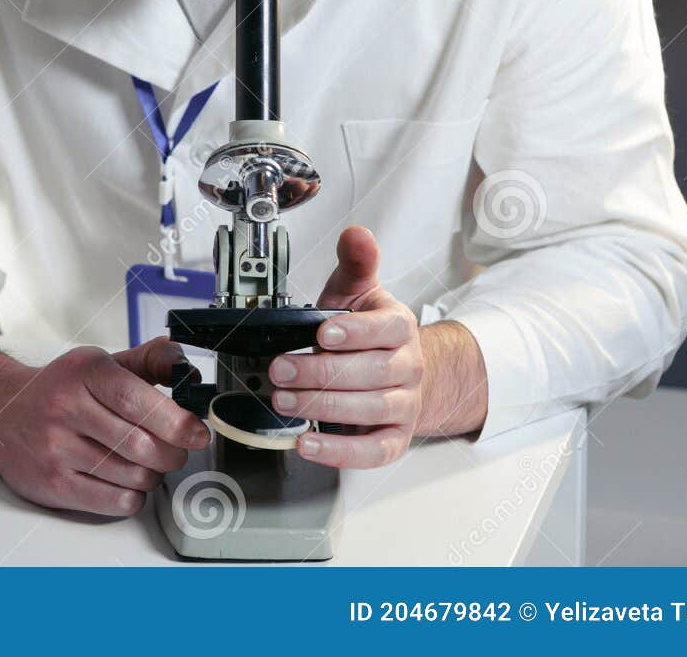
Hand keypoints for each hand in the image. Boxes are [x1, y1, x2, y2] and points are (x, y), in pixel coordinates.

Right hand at [0, 332, 210, 516]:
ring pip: (133, 475)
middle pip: (142, 445)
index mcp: (84, 372)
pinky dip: (132, 495)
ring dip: (152, 475)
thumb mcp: (99, 364)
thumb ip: (147, 361)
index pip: (138, 400)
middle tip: (174, 450)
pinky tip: (125, 480)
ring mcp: (56, 448)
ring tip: (144, 462)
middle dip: (171, 453)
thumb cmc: (59, 389)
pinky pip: (114, 501)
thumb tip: (186, 368)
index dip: (176, 421)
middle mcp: (66, 407)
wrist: (0, 413)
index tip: (198, 433)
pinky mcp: (52, 484)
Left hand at [269, 226, 423, 467]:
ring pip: (368, 410)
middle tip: (280, 370)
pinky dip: (339, 452)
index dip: (355, 332)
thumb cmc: (369, 332)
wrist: (402, 373)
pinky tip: (307, 444)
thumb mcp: (359, 292)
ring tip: (284, 400)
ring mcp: (403, 406)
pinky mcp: (393, 439)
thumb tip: (357, 234)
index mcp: (399, 327)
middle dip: (320, 372)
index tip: (322, 333)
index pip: (386, 330)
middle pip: (370, 374)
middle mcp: (407, 368)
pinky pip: (372, 452)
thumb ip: (355, 263)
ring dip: (322, 407)